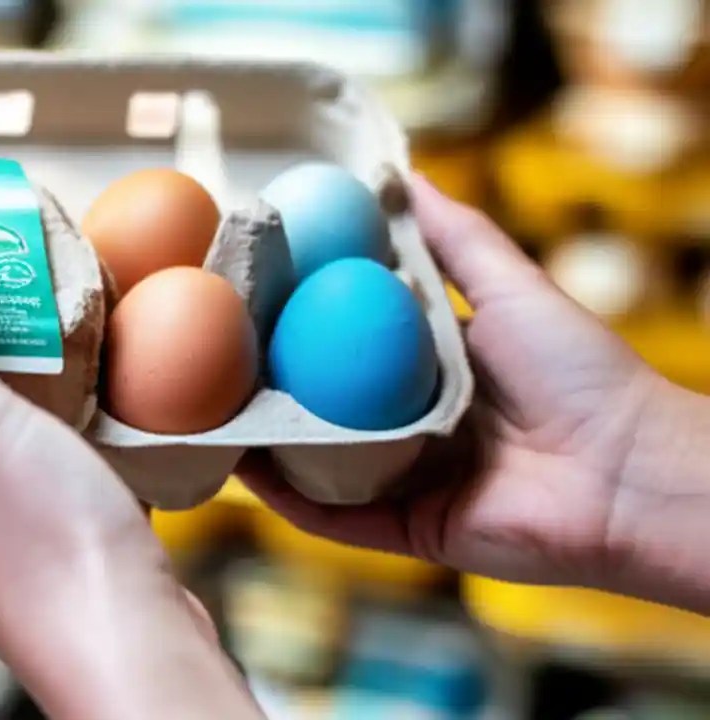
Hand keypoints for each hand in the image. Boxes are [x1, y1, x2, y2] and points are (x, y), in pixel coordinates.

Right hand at [238, 175, 709, 611]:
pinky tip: (242, 466)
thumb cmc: (578, 373)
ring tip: (203, 408)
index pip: (341, 339)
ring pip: (312, 459)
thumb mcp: (510, 284)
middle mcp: (405, 421)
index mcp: (426, 366)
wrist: (626, 474)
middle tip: (202, 351)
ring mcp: (400, 478)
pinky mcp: (401, 529)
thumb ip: (454, 237)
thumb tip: (399, 173)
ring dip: (261, 439)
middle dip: (263, 381)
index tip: (243, 291)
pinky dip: (286, 496)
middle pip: (317, 399)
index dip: (294, 319)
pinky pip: (329, 514)